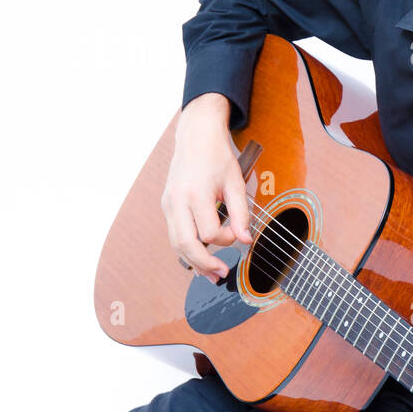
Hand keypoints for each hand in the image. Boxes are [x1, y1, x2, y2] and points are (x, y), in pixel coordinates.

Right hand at [161, 93, 252, 282]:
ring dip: (193, 262)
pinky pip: (174, 234)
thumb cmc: (217, 157)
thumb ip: (241, 213)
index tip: (237, 233)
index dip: (226, 239)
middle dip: (204, 263)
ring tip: (211, 274)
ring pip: (176, 243)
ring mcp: (169, 204)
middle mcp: (177, 201)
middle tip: (222, 274)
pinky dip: (186, 249)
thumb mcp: (236, 183)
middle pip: (185, 244)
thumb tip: (245, 241)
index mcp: (196, 194)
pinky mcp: (167, 205)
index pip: (209, 232)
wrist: (196, 137)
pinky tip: (200, 259)